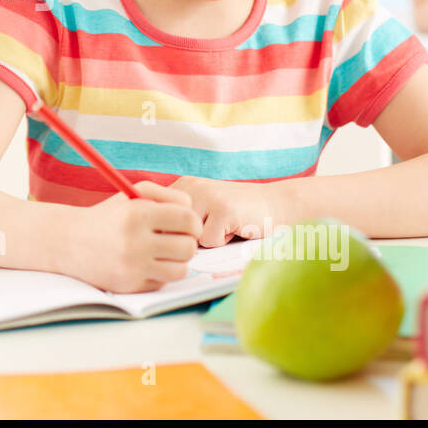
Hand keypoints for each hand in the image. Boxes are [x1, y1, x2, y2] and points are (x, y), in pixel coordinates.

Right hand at [62, 180, 200, 292]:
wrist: (69, 241)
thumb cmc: (108, 215)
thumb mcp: (133, 194)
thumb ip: (168, 196)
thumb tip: (192, 212)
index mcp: (137, 214)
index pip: (188, 220)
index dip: (194, 223)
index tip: (188, 226)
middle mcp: (135, 241)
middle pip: (188, 248)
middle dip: (187, 243)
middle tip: (176, 240)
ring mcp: (132, 267)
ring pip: (181, 269)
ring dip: (176, 261)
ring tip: (162, 253)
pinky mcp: (129, 286)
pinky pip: (162, 282)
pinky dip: (158, 274)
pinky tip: (144, 264)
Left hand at [159, 175, 279, 247]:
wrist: (274, 204)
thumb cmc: (235, 213)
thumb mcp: (202, 207)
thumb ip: (178, 218)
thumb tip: (152, 238)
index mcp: (182, 186)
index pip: (158, 217)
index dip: (174, 231)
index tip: (195, 226)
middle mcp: (191, 187)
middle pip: (173, 230)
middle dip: (192, 237)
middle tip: (214, 225)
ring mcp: (208, 196)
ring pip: (191, 237)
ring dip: (208, 239)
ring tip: (224, 226)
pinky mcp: (224, 209)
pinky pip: (210, 241)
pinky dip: (223, 242)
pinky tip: (235, 227)